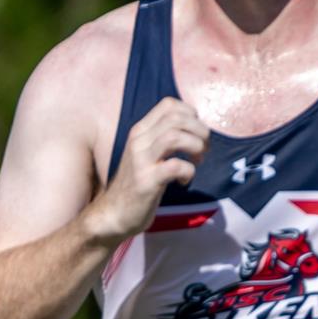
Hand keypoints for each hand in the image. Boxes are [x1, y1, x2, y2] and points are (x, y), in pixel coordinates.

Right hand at [83, 97, 208, 243]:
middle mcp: (138, 141)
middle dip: (199, 130)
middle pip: (176, 118)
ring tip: (198, 160)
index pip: (169, 105)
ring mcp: (141, 160)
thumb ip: (163, 139)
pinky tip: (184, 181)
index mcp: (140, 131)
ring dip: (195, 146)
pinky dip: (188, 171)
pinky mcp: (146, 181)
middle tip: (204, 148)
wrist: (113, 213)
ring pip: (175, 137)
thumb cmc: (136, 184)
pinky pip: (175, 166)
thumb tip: (195, 129)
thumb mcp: (146, 154)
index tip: (196, 132)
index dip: (190, 114)